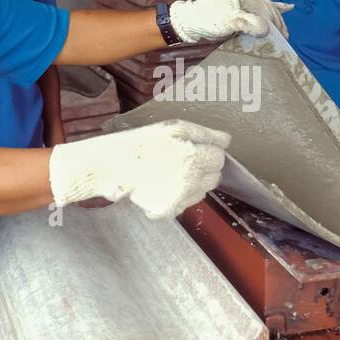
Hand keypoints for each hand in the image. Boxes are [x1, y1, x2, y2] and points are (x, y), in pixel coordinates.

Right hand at [48, 119, 230, 218]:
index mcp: (195, 155)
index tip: (193, 149)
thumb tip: (227, 140)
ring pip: (201, 192)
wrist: (112, 165)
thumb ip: (206, 134)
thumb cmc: (142, 142)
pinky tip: (161, 186)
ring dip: (193, 183)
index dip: (208, 152)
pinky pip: (184, 205)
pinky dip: (177, 197)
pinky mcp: (168, 211)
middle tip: (182, 160)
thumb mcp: (174, 128)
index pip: (220, 157)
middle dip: (203, 169)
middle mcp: (192, 179)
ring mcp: (180, 198)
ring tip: (170, 172)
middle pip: (214, 177)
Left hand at [169, 0, 292, 42]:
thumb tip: (266, 29)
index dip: (274, 24)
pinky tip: (289, 7)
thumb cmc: (208, 21)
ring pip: (266, 9)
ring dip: (276, 20)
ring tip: (285, 32)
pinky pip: (262, 7)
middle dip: (277, 23)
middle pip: (268, 8)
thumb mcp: (228, 22)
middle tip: (284, 39)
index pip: (264, 8)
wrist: (191, 22)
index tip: (280, 38)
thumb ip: (247, 24)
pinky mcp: (242, 6)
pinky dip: (275, 8)